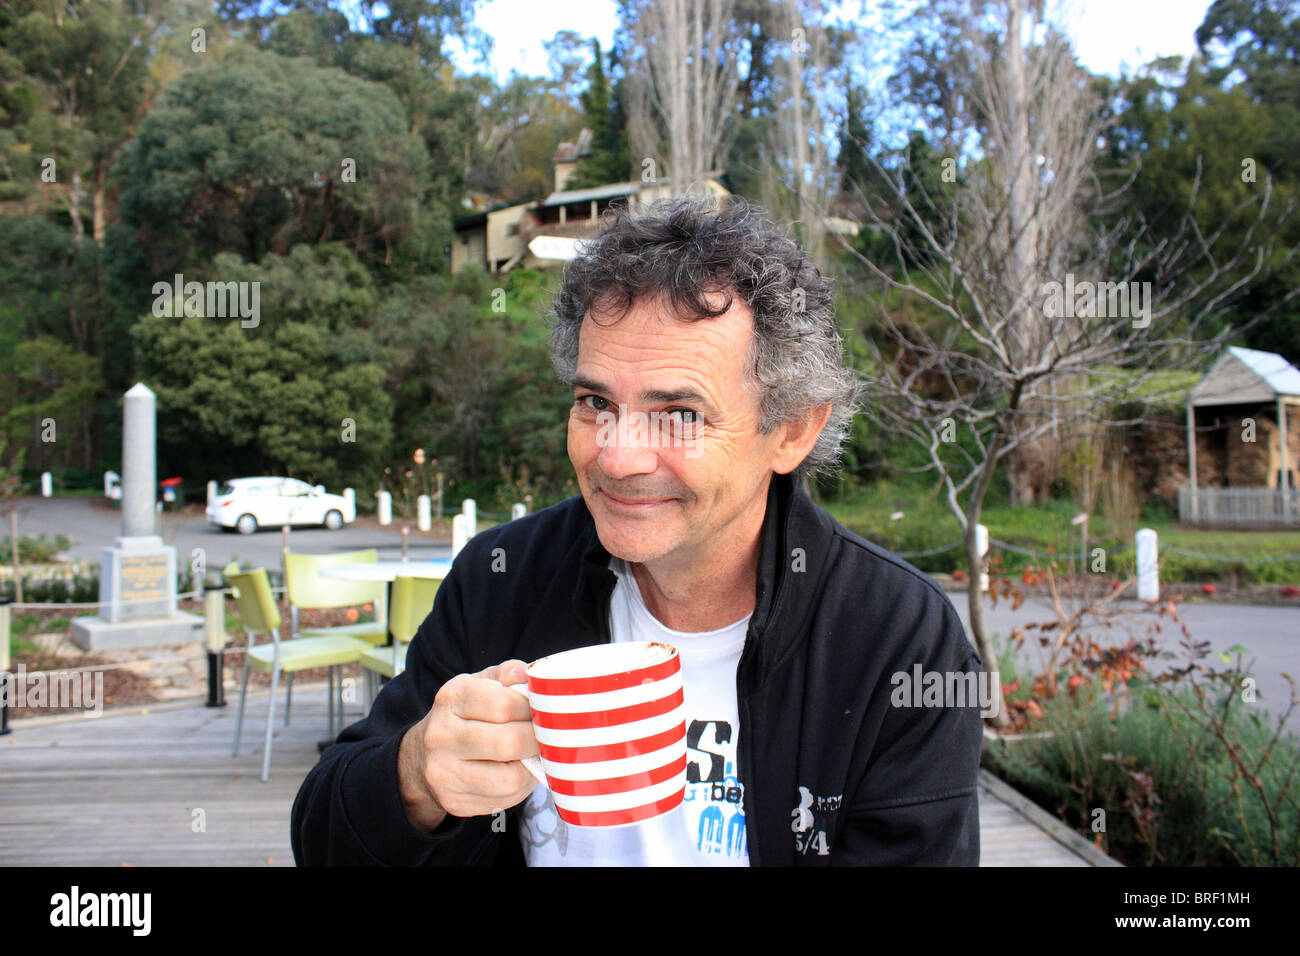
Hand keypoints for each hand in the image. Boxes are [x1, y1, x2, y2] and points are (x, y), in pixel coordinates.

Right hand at [398, 660, 538, 832]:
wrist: (423, 756)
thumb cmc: (466, 714)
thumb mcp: (481, 683)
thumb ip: (508, 674)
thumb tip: (527, 675)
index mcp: (451, 698)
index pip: (502, 704)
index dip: (532, 709)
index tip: (541, 711)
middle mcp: (441, 735)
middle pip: (508, 743)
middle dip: (537, 740)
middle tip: (547, 736)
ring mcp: (444, 772)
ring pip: (510, 778)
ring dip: (532, 767)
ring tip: (534, 755)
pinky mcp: (455, 801)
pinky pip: (504, 799)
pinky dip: (522, 787)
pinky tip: (519, 772)